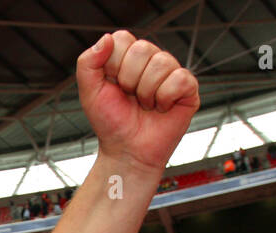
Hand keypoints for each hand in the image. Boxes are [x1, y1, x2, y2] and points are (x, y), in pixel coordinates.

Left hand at [78, 31, 199, 172]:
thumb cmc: (110, 122)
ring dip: (146, 92)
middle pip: (142, 49)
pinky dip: (165, 98)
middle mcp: (151, 60)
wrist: (126, 151)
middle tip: (130, 98)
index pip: (123, 38)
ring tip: (145, 105)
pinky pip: (180, 79)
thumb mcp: (89, 92)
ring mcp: (171, 73)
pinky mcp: (188, 88)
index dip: (113, 65)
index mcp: (128, 57)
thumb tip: (107, 38)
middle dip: (129, 80)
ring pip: (161, 63)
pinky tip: (161, 108)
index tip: (112, 85)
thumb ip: (88, 63)